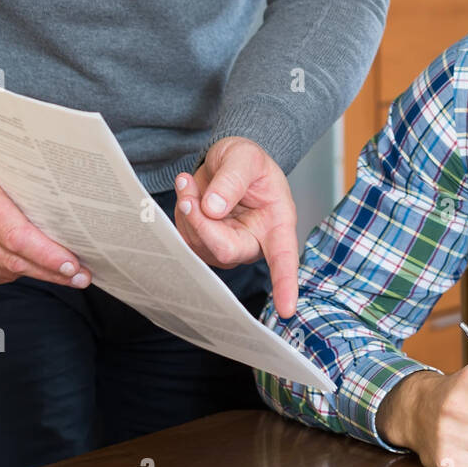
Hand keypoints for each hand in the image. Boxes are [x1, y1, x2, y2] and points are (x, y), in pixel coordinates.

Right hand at [0, 148, 91, 287]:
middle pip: (13, 259)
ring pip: (4, 272)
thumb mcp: (8, 167)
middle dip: (50, 270)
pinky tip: (27, 262)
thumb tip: (75, 216)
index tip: (73, 265)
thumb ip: (35, 189)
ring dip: (35, 273)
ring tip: (63, 270)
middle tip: (80, 276)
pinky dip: (13, 272)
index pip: (16, 235)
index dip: (46, 254)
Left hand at [173, 136, 299, 316]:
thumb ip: (232, 180)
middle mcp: (254, 242)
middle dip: (201, 222)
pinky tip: (188, 193)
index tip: (287, 309)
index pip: (283, 258)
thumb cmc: (247, 161)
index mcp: (277, 223)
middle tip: (188, 189)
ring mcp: (228, 247)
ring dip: (187, 210)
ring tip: (190, 181)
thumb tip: (214, 208)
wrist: (228, 161)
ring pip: (199, 244)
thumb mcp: (245, 157)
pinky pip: (185, 239)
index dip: (285, 284)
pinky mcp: (205, 246)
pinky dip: (180, 213)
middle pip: (225, 250)